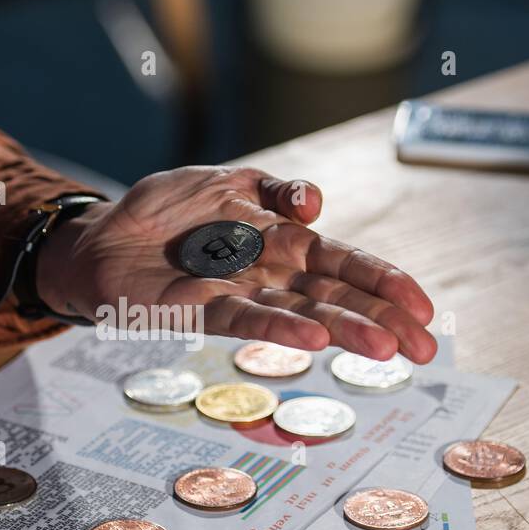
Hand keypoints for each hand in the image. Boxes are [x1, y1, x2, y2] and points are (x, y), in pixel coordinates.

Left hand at [36, 166, 436, 361]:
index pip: (345, 262)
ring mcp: (237, 293)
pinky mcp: (197, 309)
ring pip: (301, 313)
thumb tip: (316, 202)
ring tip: (386, 350)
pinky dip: (278, 328)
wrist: (102, 236)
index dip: (385, 282)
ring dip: (344, 330)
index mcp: (282, 241)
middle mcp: (268, 274)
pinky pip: (244, 318)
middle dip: (382, 317)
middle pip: (336, 295)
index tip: (424, 307)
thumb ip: (274, 189)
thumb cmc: (167, 210)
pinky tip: (312, 341)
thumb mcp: (226, 179)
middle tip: (426, 347)